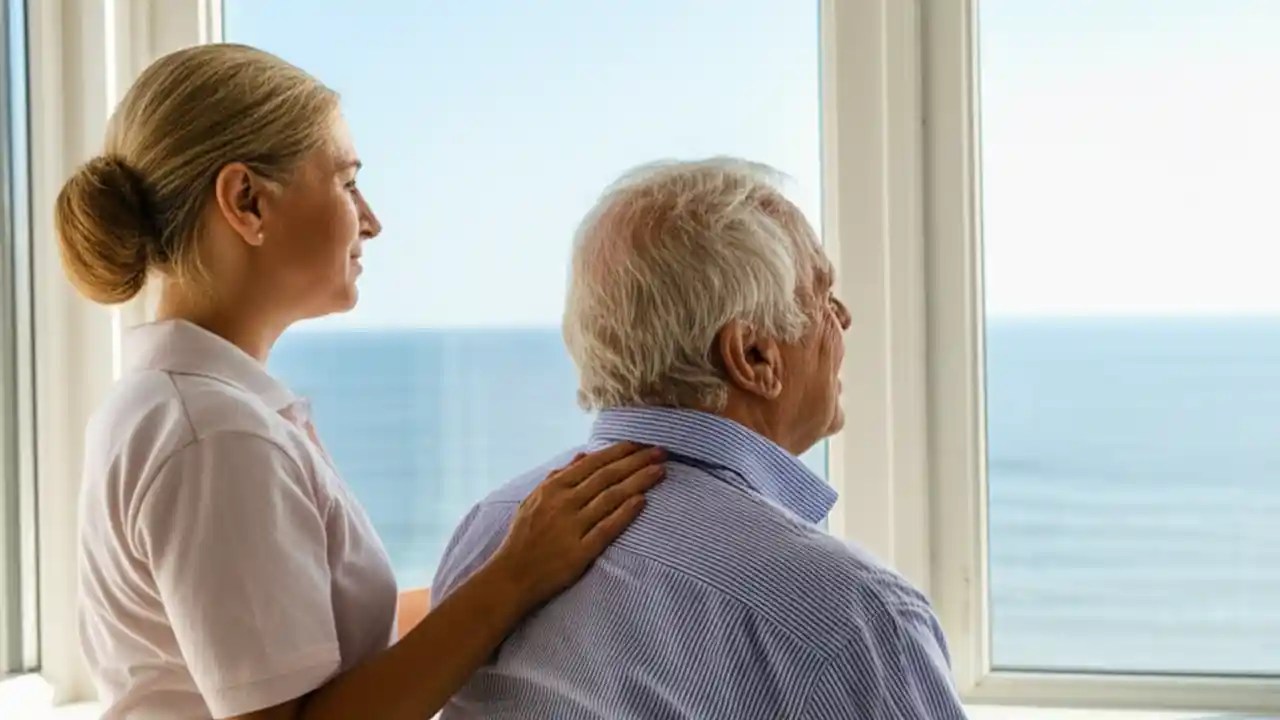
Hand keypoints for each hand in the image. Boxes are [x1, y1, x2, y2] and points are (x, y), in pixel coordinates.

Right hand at [488, 442, 664, 606]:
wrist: (511, 577)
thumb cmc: (523, 538)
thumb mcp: (533, 500)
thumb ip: (557, 477)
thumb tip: (583, 456)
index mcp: (553, 488)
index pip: (593, 463)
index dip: (619, 452)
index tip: (640, 445)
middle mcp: (563, 503)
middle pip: (607, 476)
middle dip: (636, 461)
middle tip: (660, 452)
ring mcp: (572, 527)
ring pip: (611, 498)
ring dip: (638, 482)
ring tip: (660, 472)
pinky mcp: (579, 552)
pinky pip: (607, 528)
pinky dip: (625, 513)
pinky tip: (643, 502)